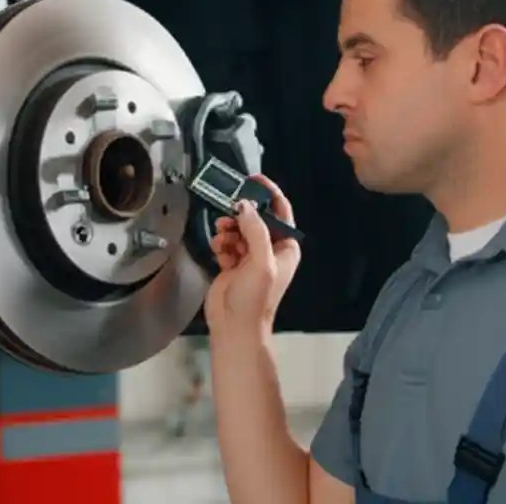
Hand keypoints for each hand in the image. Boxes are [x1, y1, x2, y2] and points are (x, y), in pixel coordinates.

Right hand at [204, 174, 301, 335]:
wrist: (234, 326)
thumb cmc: (255, 300)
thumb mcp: (261, 262)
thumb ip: (255, 230)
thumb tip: (245, 206)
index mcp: (286, 247)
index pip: (280, 211)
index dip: (268, 193)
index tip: (254, 179)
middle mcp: (270, 249)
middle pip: (255, 217)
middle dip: (240, 214)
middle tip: (229, 212)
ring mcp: (250, 256)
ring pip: (238, 227)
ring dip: (228, 229)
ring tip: (222, 237)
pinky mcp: (233, 262)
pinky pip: (226, 241)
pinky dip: (221, 243)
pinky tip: (219, 251)